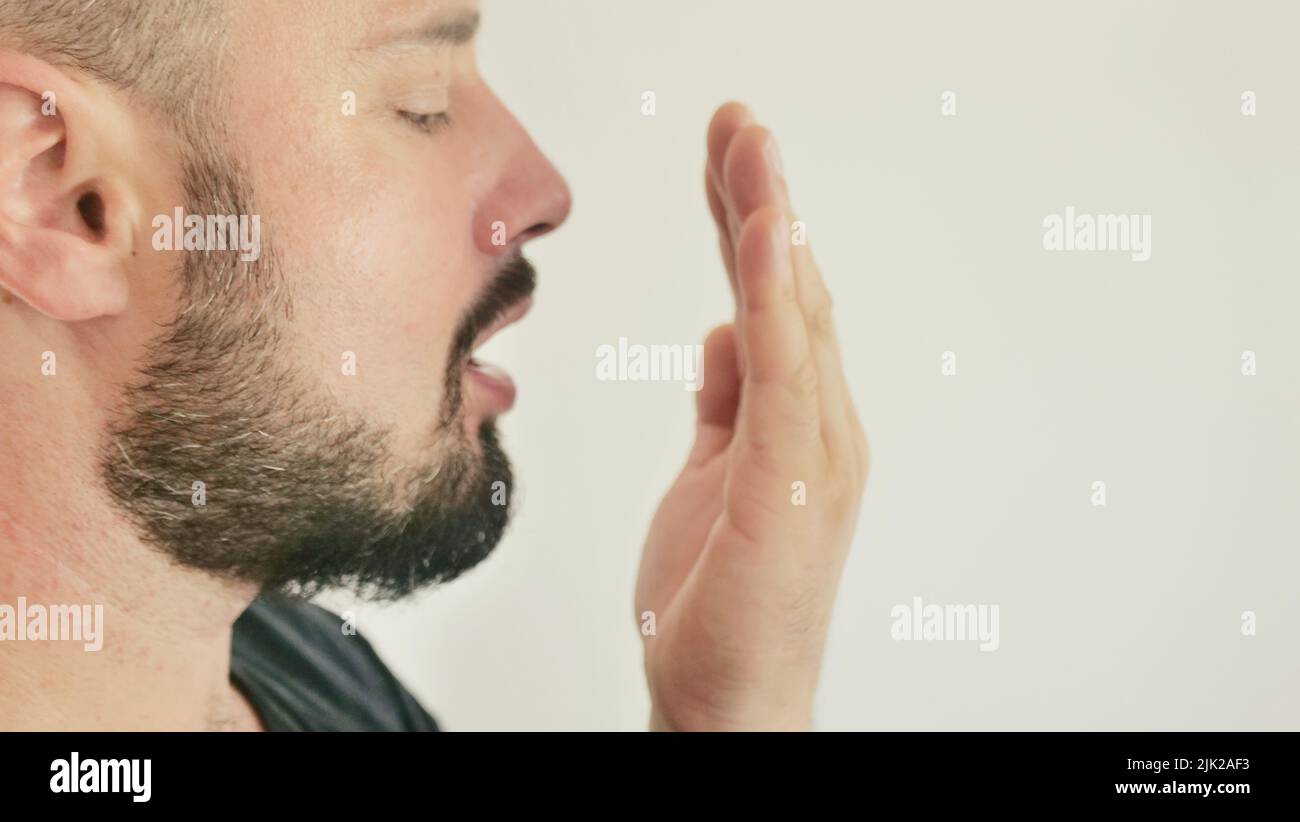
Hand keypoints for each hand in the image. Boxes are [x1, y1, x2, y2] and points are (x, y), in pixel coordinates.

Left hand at [635, 102, 867, 730]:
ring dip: (770, 218)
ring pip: (795, 310)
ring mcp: (816, 450)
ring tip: (748, 141)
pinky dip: (773, 291)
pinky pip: (783, 364)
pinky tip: (762, 229)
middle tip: (736, 120)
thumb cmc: (721, 601)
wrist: (730, 702)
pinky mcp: (793, 478)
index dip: (751, 225)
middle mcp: (820, 424)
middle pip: (790, 288)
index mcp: (797, 422)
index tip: (726, 156)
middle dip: (761, 198)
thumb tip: (726, 331)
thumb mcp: (709, 477)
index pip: (774, 301)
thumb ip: (727, 402)